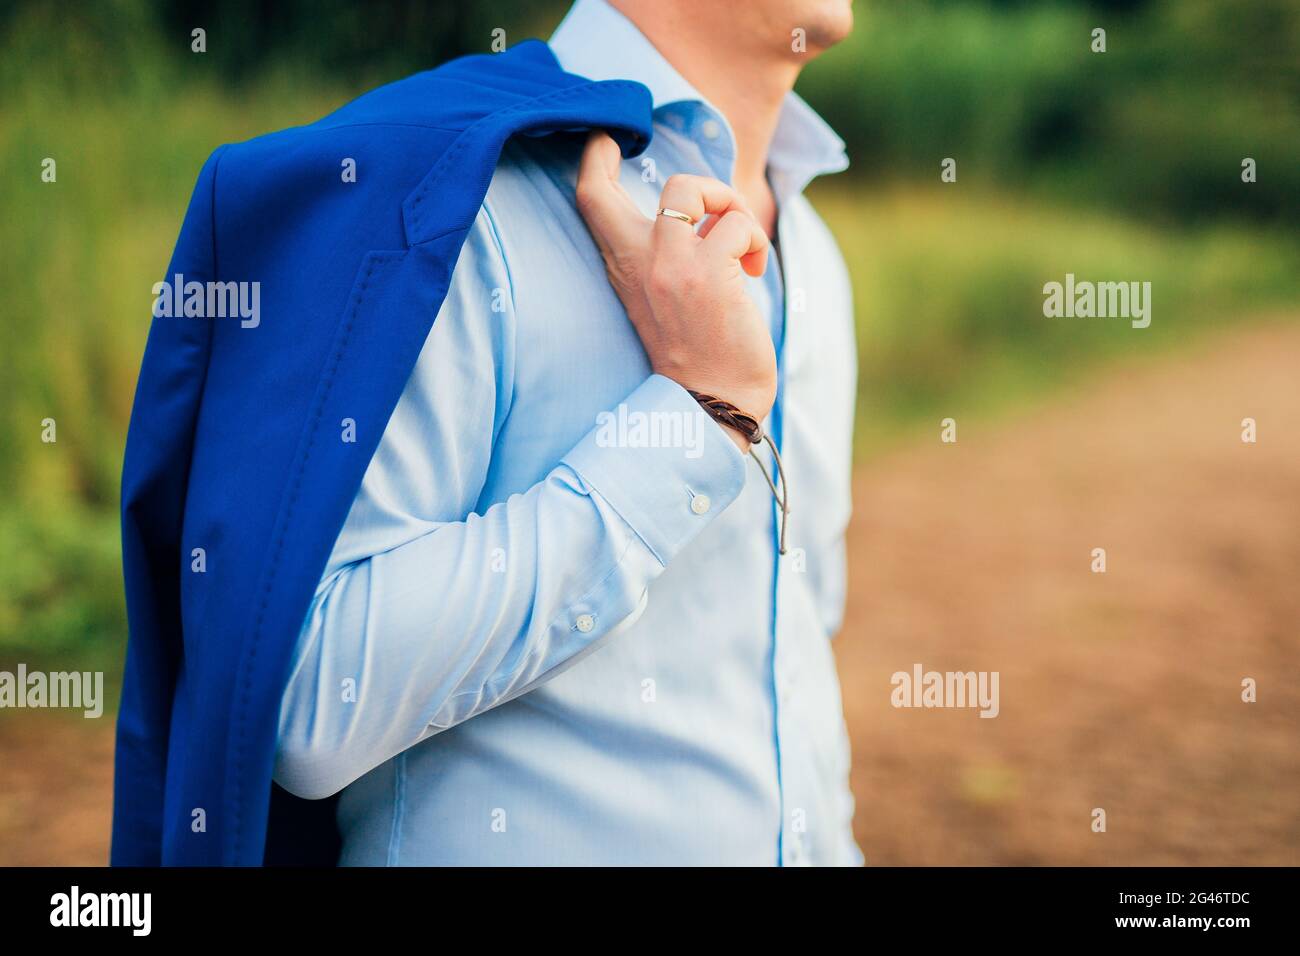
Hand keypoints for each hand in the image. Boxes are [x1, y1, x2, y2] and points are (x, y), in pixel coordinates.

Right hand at [575, 132, 776, 449]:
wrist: (713, 404)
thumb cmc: (698, 355)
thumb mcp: (665, 298)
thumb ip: (668, 255)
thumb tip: (704, 211)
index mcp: (622, 269)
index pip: (590, 203)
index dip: (592, 160)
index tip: (605, 139)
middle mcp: (636, 262)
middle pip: (605, 188)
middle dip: (638, 166)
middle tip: (699, 189)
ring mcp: (669, 265)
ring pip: (689, 187)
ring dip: (727, 204)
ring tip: (744, 244)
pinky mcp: (709, 271)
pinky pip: (737, 223)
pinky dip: (755, 240)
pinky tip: (755, 270)